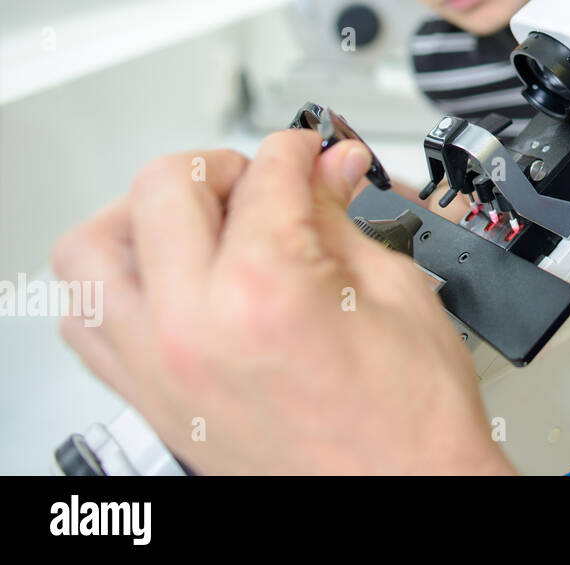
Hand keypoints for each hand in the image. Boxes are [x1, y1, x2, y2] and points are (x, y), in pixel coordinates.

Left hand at [51, 129, 514, 474]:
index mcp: (263, 290)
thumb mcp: (395, 290)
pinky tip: (165, 278)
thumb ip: (341, 218)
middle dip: (222, 167)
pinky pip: (85, 323)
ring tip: (196, 220)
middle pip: (164, 187)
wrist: (405, 494)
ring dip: (141, 216)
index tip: (313, 153)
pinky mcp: (150, 401)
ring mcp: (158, 369)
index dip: (300, 149)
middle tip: (264, 182)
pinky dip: (113, 284)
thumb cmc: (411, 420)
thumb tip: (326, 171)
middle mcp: (191, 328)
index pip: (265, 174)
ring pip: (91, 251)